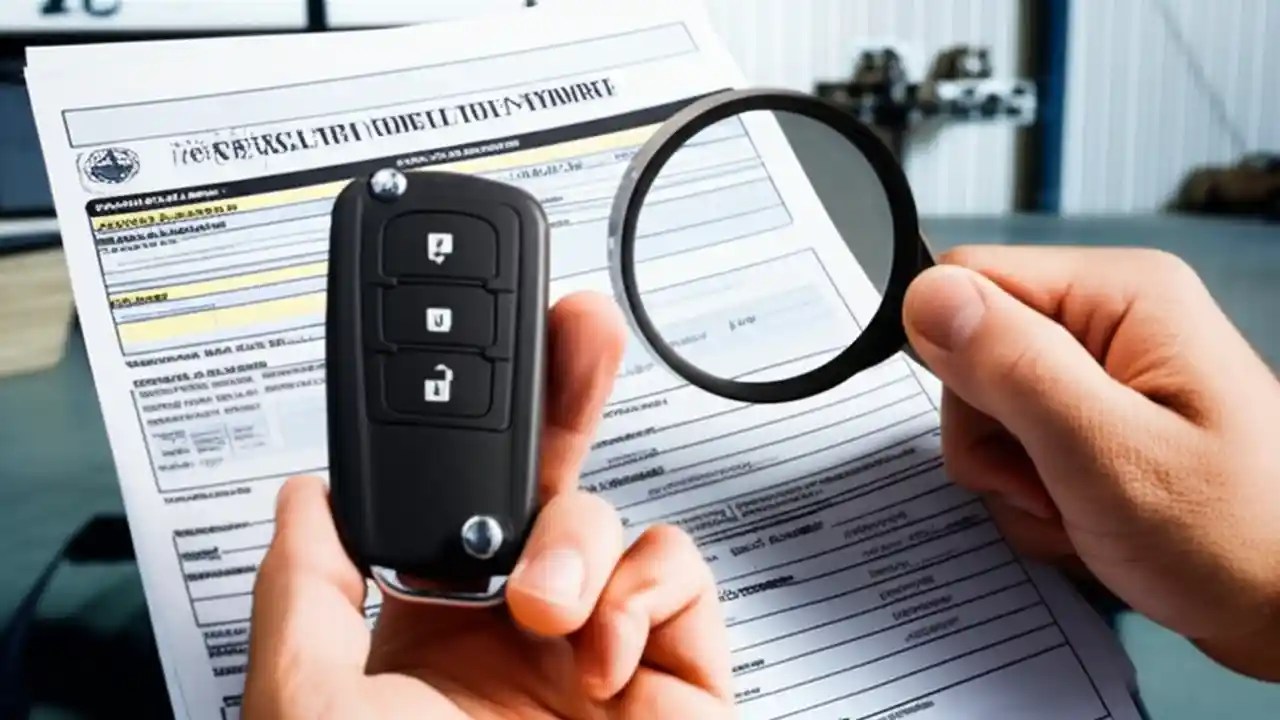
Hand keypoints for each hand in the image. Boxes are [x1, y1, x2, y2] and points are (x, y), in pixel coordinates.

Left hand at [242, 292, 734, 718]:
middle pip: (551, 479)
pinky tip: (600, 648)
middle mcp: (520, 633)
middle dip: (569, 395)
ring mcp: (602, 652)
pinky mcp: (677, 676)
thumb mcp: (311, 702)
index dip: (474, 425)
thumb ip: (302, 586)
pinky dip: (645, 596)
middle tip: (576, 326)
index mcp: (430, 635)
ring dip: (582, 546)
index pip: (458, 499)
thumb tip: (304, 493)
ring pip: (617, 525)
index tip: (477, 353)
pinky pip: (682, 581)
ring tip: (546, 607)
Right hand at [901, 245, 1279, 680]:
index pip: (969, 284)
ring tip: (1077, 514)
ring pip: (990, 411)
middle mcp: (1113, 320)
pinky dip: (1034, 498)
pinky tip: (1082, 523)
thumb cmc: (1233, 539)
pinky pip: (1021, 446)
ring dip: (1013, 479)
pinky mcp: (1103, 420)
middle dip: (992, 439)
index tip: (1011, 435)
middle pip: (973, 354)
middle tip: (1051, 489)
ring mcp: (1108, 373)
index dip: (960, 363)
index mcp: (1122, 295)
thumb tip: (926, 298)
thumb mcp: (1106, 451)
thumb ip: (1013, 367)